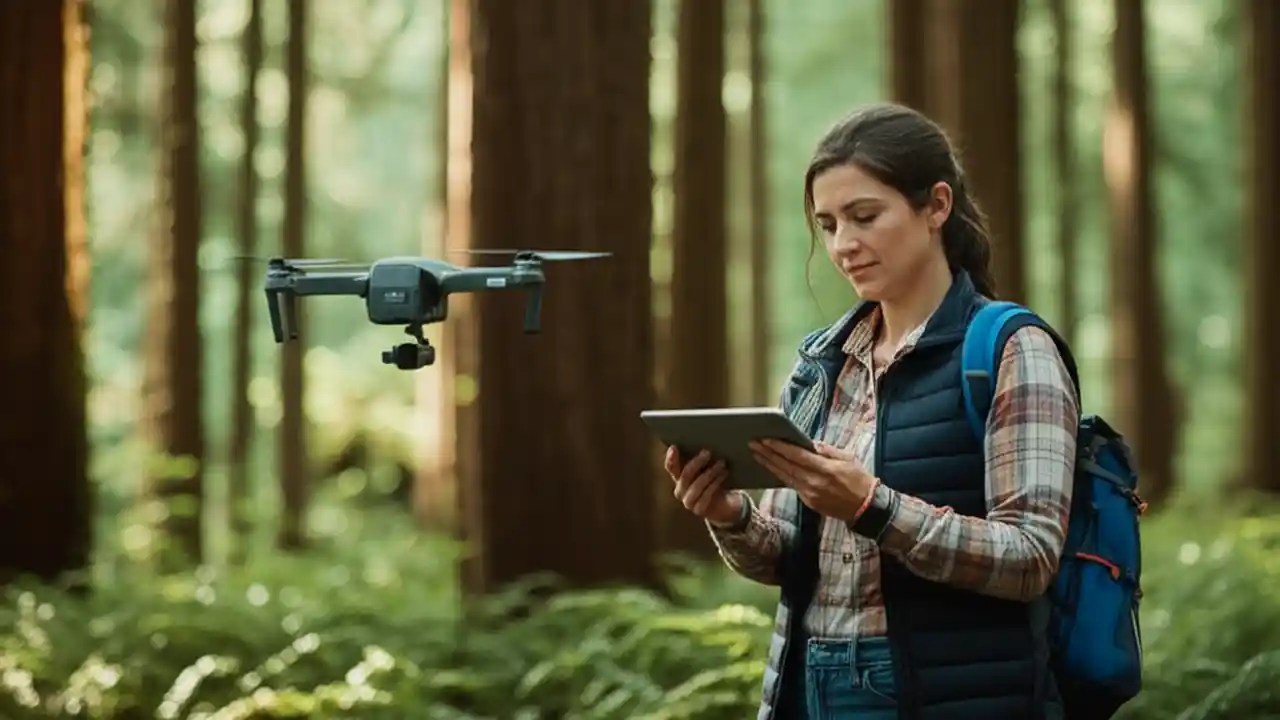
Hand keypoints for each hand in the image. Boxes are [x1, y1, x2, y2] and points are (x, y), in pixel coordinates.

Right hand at [664, 446, 742, 525]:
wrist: (724, 504)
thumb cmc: (713, 481)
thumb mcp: (707, 468)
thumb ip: (703, 458)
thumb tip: (707, 440)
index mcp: (678, 477)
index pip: (671, 467)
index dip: (671, 458)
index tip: (674, 447)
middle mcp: (680, 490)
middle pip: (685, 476)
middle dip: (696, 463)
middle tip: (708, 452)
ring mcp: (688, 502)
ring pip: (696, 486)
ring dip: (709, 473)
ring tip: (721, 463)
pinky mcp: (699, 510)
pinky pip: (706, 496)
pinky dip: (715, 484)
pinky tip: (723, 475)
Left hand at [749, 439, 874, 520]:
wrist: (867, 508)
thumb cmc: (860, 480)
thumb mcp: (848, 458)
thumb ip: (827, 451)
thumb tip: (809, 444)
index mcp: (825, 470)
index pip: (796, 456)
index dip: (779, 447)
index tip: (765, 439)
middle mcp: (814, 483)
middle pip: (785, 466)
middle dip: (768, 454)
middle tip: (752, 444)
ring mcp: (810, 495)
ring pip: (785, 477)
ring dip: (769, 465)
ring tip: (756, 454)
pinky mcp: (808, 502)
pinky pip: (791, 486)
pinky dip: (780, 475)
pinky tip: (771, 468)